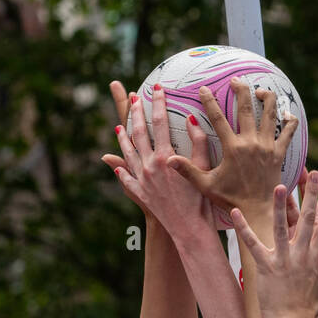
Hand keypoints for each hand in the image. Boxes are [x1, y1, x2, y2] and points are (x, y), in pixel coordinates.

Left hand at [102, 84, 215, 237]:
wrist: (189, 229)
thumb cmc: (201, 201)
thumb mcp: (204, 169)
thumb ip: (199, 142)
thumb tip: (191, 119)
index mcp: (166, 157)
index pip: (160, 122)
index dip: (159, 103)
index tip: (157, 88)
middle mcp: (149, 165)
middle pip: (139, 132)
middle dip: (136, 112)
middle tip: (134, 98)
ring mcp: (141, 179)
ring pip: (128, 152)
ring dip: (123, 136)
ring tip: (119, 126)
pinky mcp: (139, 193)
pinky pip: (125, 177)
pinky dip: (119, 167)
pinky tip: (114, 161)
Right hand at [167, 79, 298, 222]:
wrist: (258, 212)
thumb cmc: (231, 200)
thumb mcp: (206, 185)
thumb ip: (188, 170)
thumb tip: (168, 159)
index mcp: (232, 148)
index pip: (217, 117)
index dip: (209, 100)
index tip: (203, 89)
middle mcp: (250, 143)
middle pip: (246, 107)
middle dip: (240, 89)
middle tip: (235, 81)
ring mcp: (266, 147)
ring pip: (270, 114)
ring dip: (266, 98)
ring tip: (260, 91)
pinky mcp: (279, 154)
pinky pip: (288, 133)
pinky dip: (289, 121)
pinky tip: (287, 114)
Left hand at [229, 173, 317, 317]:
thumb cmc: (310, 309)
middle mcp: (304, 256)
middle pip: (310, 221)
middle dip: (313, 196)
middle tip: (315, 173)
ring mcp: (285, 261)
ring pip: (282, 228)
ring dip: (279, 207)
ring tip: (278, 185)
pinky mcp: (267, 267)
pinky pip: (253, 245)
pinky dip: (243, 229)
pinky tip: (235, 212)